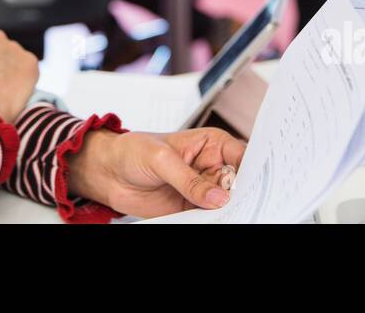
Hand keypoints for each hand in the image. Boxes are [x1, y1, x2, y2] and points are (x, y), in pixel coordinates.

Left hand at [66, 127, 245, 217]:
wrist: (108, 173)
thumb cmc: (132, 151)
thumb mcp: (160, 159)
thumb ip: (189, 179)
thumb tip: (217, 196)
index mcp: (211, 144)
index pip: (242, 156)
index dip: (253, 170)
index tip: (256, 185)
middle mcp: (211, 167)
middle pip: (239, 184)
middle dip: (243, 195)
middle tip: (242, 205)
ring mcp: (202, 189)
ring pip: (226, 204)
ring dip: (228, 211)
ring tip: (228, 216)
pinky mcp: (191, 208)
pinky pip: (209, 217)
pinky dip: (213, 221)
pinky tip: (212, 221)